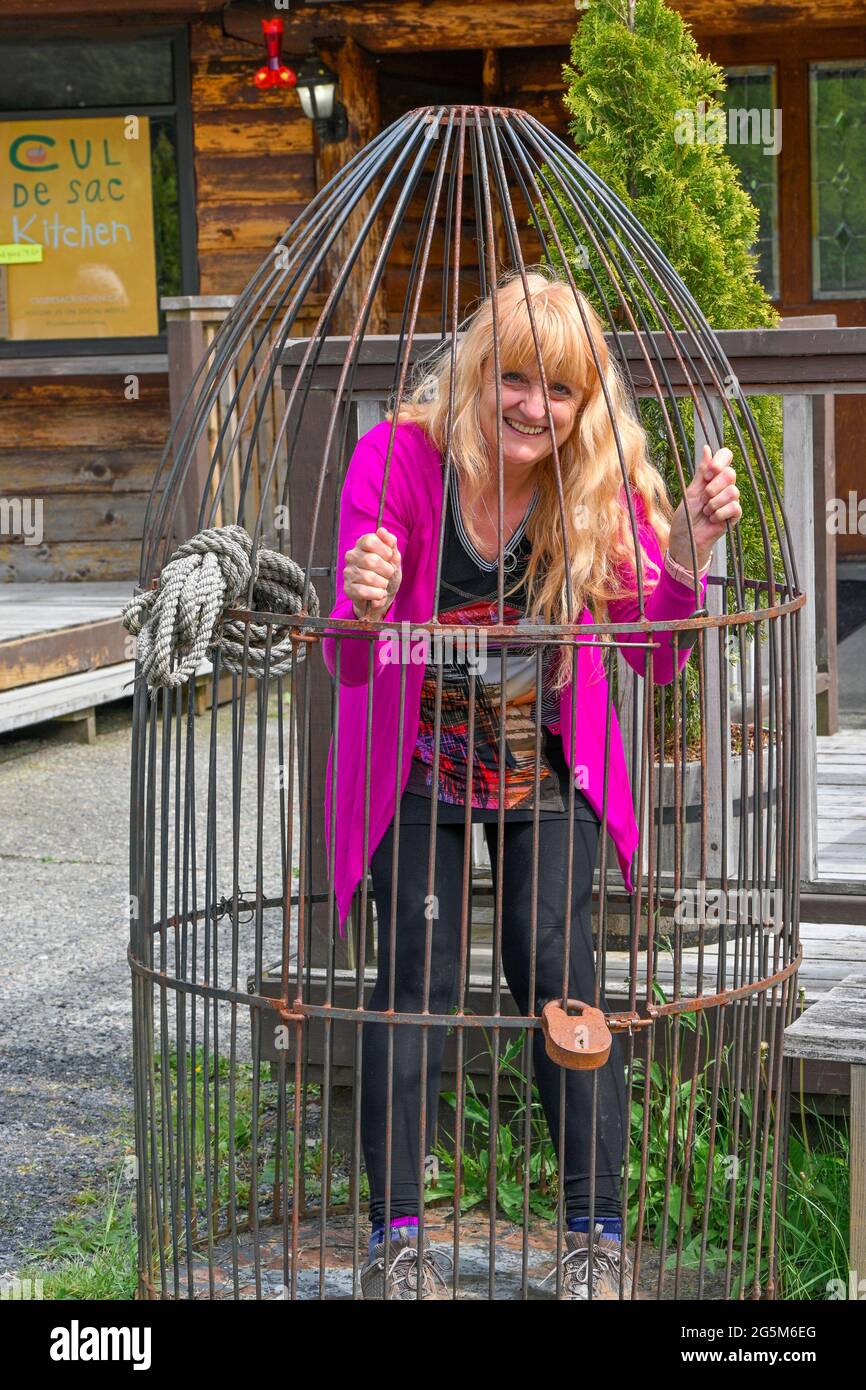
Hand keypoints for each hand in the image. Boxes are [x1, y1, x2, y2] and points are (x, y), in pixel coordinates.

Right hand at [343, 526, 401, 619]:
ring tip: (383, 584)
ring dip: (383, 583)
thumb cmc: (387, 572)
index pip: (370, 541)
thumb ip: (390, 543)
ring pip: (368, 577)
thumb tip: (381, 530)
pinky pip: (363, 591)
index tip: (389, 557)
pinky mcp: (348, 589)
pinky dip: (377, 594)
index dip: (385, 551)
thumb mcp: (393, 557)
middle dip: (386, 570)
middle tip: (388, 574)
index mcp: (362, 544)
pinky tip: (379, 593)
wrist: (384, 595)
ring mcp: (348, 572)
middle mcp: (352, 556)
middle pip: (371, 560)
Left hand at [666, 445, 741, 571]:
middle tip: (704, 498)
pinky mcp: (734, 516)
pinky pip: (734, 507)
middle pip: (730, 473)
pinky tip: (712, 519)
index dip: (719, 462)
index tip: (706, 475)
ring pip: (733, 491)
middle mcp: (724, 487)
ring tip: (706, 511)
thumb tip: (707, 448)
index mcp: (713, 477)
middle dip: (713, 487)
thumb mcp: (691, 490)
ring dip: (714, 503)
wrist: (686, 538)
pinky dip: (719, 513)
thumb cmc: (686, 515)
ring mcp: (730, 501)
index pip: (726, 456)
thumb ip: (701, 471)